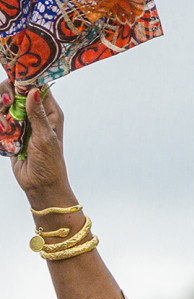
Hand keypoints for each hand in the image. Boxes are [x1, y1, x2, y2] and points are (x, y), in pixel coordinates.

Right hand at [0, 79, 75, 208]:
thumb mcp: (45, 138)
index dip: (23, 80)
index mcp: (50, 111)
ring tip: (6, 128)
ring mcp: (21, 121)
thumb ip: (37, 114)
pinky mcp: (10, 131)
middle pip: (13, 90)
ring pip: (3, 104)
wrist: (40, 185)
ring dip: (0, 114)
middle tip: (7, 107)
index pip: (36, 85)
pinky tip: (3, 134)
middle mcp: (35, 113)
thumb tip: (33, 90)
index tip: (14, 85)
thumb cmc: (49, 163)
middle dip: (6, 97)